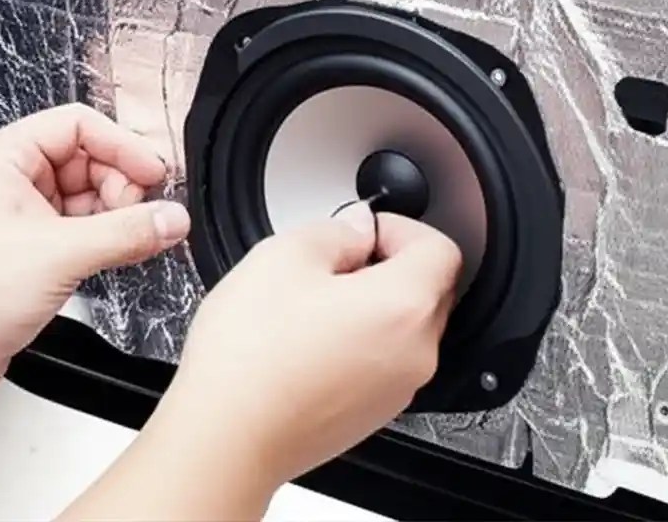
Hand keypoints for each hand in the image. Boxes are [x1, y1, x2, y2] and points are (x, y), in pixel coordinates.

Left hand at [0, 103, 189, 388]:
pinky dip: (105, 237)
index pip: (78, 125)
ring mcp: (21, 213)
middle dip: (122, 187)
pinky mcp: (32, 246)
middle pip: (89, 159)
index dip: (122, 147)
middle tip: (142, 217)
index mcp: (3, 157)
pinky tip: (121, 253)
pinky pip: (82, 226)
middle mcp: (10, 178)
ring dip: (116, 216)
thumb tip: (171, 219)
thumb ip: (125, 233)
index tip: (154, 175)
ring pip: (89, 195)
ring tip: (133, 239)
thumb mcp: (59, 256)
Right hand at [153, 206, 461, 493]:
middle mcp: (416, 352)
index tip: (363, 231)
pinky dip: (359, 345)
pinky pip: (383, 363)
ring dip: (371, 308)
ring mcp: (398, 389)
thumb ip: (335, 230)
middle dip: (388, 267)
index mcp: (404, 306)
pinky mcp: (374, 413)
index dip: (400, 228)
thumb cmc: (249, 359)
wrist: (227, 438)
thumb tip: (357, 229)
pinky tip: (308, 344)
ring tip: (312, 307)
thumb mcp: (284, 257)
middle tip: (335, 264)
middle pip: (428, 290)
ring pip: (404, 328)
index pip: (440, 249)